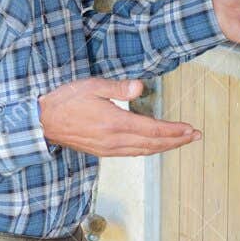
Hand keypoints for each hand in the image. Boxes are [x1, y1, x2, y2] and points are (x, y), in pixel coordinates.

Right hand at [38, 76, 201, 154]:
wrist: (43, 122)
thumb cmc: (65, 101)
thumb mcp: (91, 86)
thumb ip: (117, 88)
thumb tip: (140, 87)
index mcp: (114, 123)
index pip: (152, 129)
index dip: (174, 130)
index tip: (191, 129)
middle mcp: (114, 140)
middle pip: (153, 144)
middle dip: (177, 141)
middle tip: (195, 137)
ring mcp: (109, 149)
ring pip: (144, 151)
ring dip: (165, 147)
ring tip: (181, 142)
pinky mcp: (103, 152)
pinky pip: (133, 154)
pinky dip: (149, 150)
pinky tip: (155, 146)